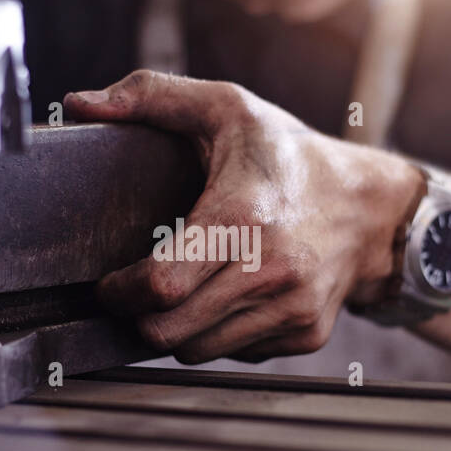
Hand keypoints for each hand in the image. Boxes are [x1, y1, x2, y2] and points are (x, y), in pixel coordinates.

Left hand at [64, 69, 424, 362]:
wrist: (370, 204)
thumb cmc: (289, 155)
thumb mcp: (226, 106)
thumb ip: (150, 96)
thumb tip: (79, 103)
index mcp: (241, 216)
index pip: (160, 285)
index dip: (119, 292)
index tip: (109, 283)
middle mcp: (271, 269)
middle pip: (169, 331)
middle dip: (139, 316)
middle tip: (135, 292)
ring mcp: (292, 308)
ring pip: (197, 351)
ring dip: (177, 328)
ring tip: (183, 291)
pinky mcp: (306, 333)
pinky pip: (236, 355)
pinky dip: (219, 334)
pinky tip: (227, 297)